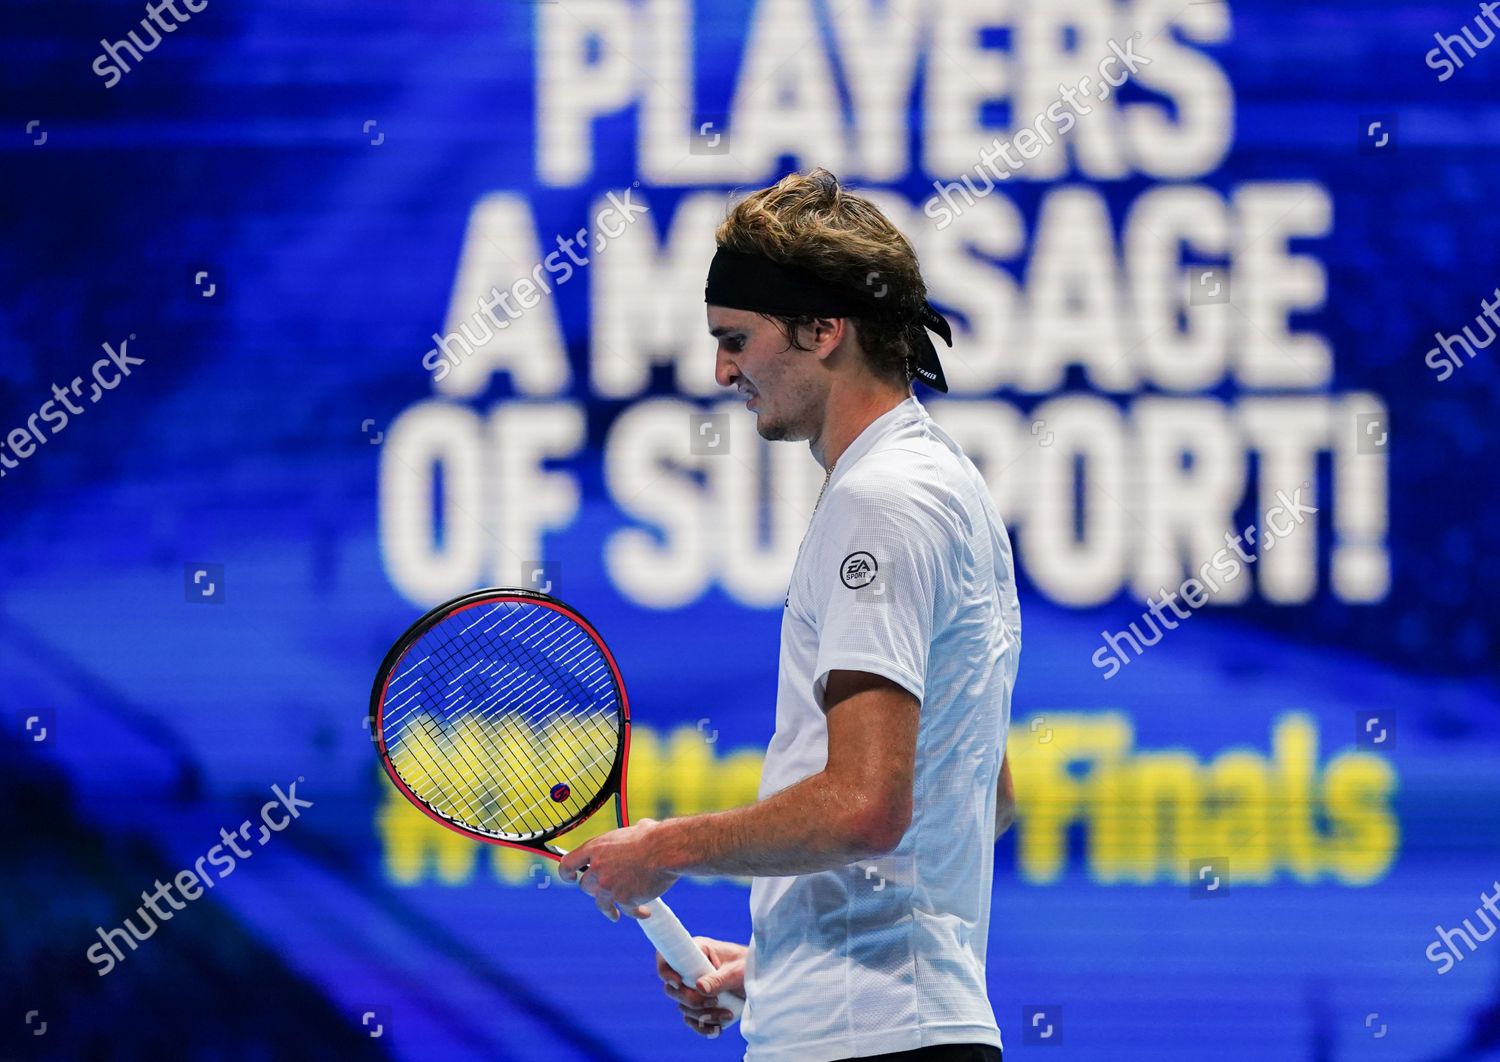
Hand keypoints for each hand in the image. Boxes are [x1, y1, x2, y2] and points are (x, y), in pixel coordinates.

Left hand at [558, 819, 677, 921]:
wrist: (666, 851)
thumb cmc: (655, 837)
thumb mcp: (634, 829)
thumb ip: (628, 837)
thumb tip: (639, 829)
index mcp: (596, 847)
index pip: (568, 863)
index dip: (567, 872)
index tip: (571, 877)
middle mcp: (597, 867)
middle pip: (585, 886)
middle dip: (595, 889)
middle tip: (607, 890)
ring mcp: (608, 885)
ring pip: (601, 904)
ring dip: (610, 909)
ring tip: (617, 914)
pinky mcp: (623, 899)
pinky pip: (626, 911)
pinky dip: (636, 912)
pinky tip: (644, 912)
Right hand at [657, 936, 746, 1036]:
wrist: (763, 980)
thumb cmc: (751, 966)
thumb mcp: (738, 971)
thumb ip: (720, 979)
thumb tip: (699, 988)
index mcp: (697, 951)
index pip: (668, 958)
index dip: (666, 971)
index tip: (677, 982)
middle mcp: (691, 969)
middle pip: (673, 989)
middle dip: (691, 1000)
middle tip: (714, 1001)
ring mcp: (694, 988)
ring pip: (683, 1007)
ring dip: (702, 1016)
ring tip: (726, 1015)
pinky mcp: (701, 1004)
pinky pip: (692, 1019)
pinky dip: (703, 1027)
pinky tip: (717, 1029)